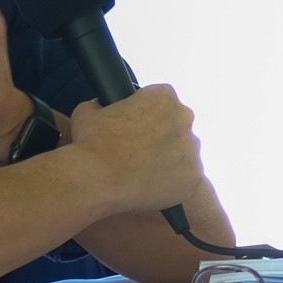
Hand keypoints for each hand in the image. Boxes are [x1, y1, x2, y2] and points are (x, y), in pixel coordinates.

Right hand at [66, 86, 204, 214]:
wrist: (96, 179)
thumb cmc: (91, 143)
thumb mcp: (88, 110)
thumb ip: (102, 105)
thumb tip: (101, 107)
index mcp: (163, 96)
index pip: (161, 100)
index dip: (146, 115)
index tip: (135, 128)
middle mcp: (184, 117)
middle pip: (176, 125)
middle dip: (161, 136)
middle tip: (138, 152)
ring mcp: (192, 148)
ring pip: (182, 152)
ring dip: (168, 159)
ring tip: (142, 172)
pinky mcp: (194, 176)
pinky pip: (186, 178)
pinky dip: (173, 183)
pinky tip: (151, 186)